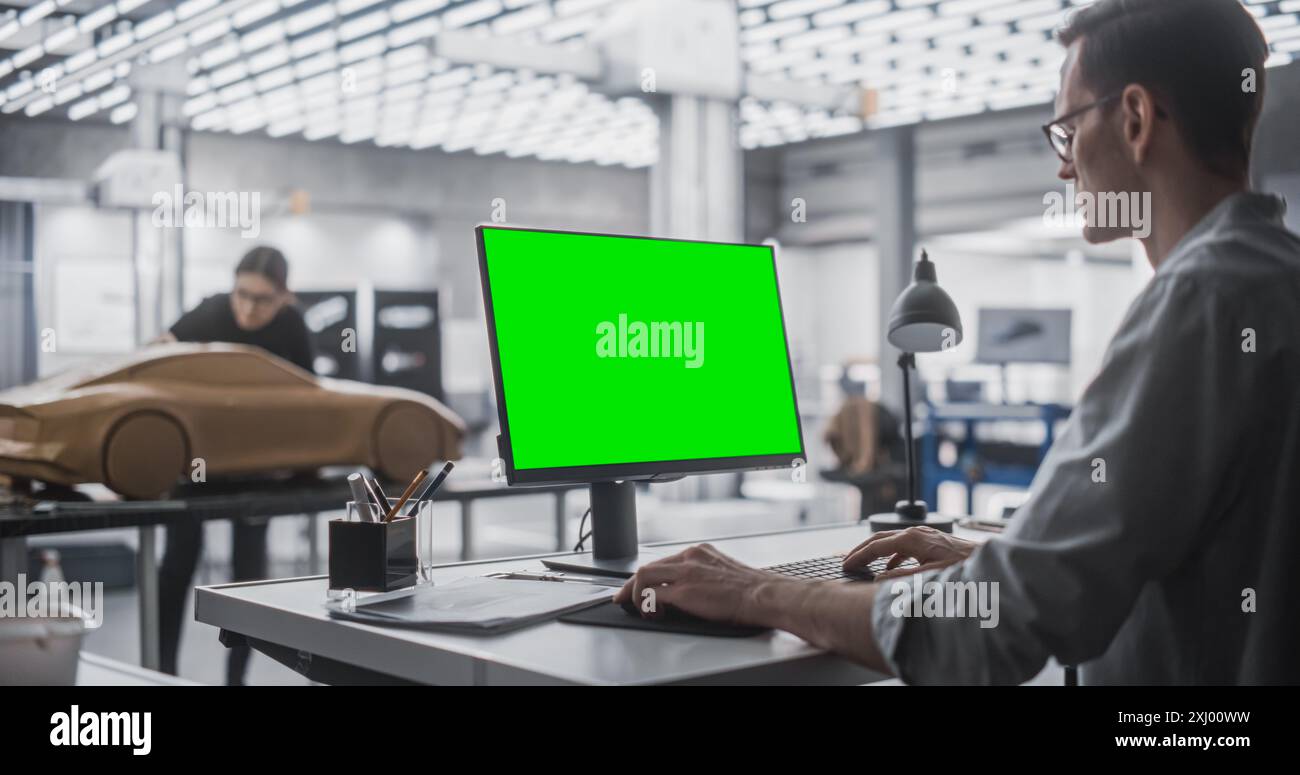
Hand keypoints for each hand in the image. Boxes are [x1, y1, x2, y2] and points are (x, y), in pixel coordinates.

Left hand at [613, 544, 786, 625]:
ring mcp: (685, 572)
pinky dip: (646, 604)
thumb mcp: (722, 572)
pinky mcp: (684, 591)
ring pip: (643, 576)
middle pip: (648, 566)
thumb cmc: (751, 590)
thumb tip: (685, 591)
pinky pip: (651, 594)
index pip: (663, 561)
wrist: (764, 595)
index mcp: (699, 552)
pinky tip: (654, 614)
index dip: (647, 576)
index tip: (638, 587)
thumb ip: (702, 575)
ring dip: (635, 595)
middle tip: (623, 599)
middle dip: (630, 585)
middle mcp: (689, 557)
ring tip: (642, 610)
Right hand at [842, 526, 975, 579]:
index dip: (858, 556)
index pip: (876, 546)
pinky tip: (891, 567)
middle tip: (847, 561)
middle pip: (880, 538)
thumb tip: (878, 579)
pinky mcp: (932, 541)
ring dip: (876, 553)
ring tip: (865, 565)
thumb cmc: (964, 569)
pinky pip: (904, 546)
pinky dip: (891, 555)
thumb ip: (901, 579)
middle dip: (861, 550)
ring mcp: (924, 535)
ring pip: (891, 541)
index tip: (845, 565)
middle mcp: (916, 533)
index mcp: (912, 539)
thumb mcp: (929, 577)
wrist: (989, 562)